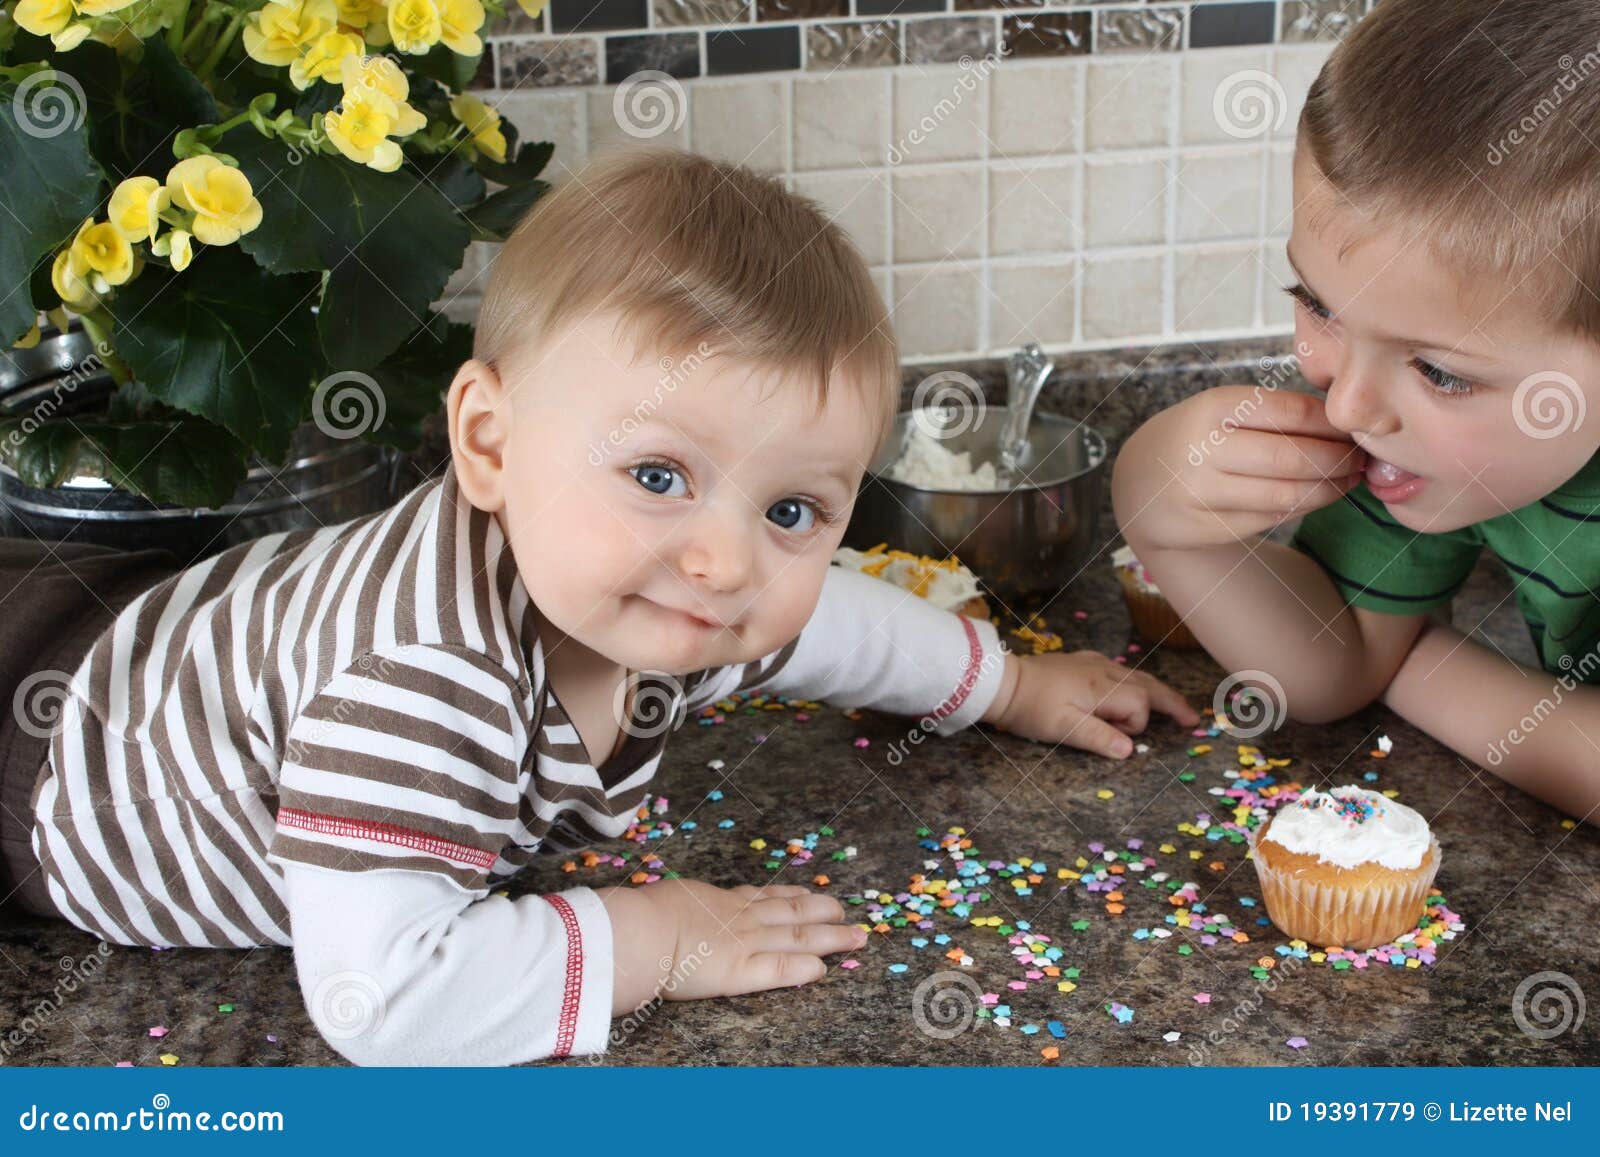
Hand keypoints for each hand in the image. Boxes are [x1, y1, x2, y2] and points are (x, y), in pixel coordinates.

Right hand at [600, 878, 864, 1011]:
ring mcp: (744, 942)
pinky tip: (824, 970)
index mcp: (716, 901)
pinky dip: (803, 968)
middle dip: (820, 909)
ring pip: (797, 936)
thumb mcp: (659, 901)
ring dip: (829, 936)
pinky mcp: (741, 971)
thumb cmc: (637, 915)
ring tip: (855, 936)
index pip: (760, 897)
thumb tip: (658, 910)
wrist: (638, 930)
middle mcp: (738, 918)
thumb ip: (670, 908)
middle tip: (845, 909)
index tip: (805, 891)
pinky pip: (780, 968)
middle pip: (790, 911)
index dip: (787, 895)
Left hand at [985, 651, 1198, 757]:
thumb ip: (1098, 737)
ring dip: (1155, 692)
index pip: (1139, 706)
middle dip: (1171, 702)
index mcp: (1102, 686)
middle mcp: (1104, 670)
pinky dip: (1135, 682)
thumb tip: (1129, 749)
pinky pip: (1119, 671)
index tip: (1117, 737)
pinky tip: (1131, 689)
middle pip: (1148, 685)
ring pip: (1136, 676)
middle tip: (1193, 720)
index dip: (1135, 725)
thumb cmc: (1031, 708)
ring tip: (1174, 706)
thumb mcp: (1063, 728)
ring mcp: (1094, 663)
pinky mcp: (1083, 662)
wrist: (1003, 683)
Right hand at [1113, 385, 1367, 551]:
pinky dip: (1302, 509)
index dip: (1334, 424)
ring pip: (1285, 495)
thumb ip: (1276, 411)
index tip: (1354, 429)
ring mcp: (1199, 492)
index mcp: (1212, 406)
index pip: (1292, 412)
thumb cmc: (1198, 438)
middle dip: (1338, 460)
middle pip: (1293, 457)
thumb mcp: (1222, 408)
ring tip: (1348, 480)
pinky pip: (1269, 520)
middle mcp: (1201, 448)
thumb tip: (1350, 426)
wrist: (1139, 484)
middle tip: (1361, 459)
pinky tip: (1315, 497)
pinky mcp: (1203, 528)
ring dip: (1329, 490)